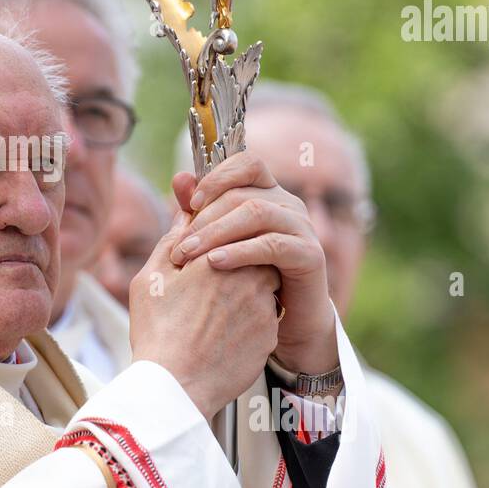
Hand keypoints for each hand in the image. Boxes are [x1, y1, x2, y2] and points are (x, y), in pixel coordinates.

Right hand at [129, 208, 279, 419]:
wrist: (177, 387)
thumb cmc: (158, 329)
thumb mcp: (153, 277)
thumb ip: (175, 237)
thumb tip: (186, 205)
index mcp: (220, 255)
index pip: (236, 228)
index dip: (221, 237)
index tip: (203, 251)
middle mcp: (251, 276)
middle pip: (253, 254)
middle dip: (237, 261)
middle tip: (210, 281)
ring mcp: (265, 307)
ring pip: (263, 286)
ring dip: (246, 290)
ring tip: (215, 310)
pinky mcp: (270, 335)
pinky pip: (265, 317)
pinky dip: (249, 320)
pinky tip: (223, 334)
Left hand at [167, 151, 337, 375]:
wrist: (286, 323)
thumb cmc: (248, 280)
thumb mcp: (220, 243)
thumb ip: (201, 211)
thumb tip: (179, 179)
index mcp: (267, 194)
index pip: (246, 164)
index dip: (217, 177)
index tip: (190, 203)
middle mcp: (288, 205)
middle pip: (242, 193)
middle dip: (204, 218)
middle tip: (177, 246)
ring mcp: (302, 228)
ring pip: (256, 213)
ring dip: (216, 233)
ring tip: (188, 255)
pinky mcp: (310, 255)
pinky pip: (272, 245)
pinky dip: (240, 252)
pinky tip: (214, 263)